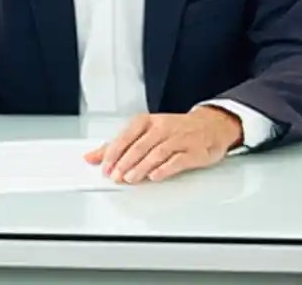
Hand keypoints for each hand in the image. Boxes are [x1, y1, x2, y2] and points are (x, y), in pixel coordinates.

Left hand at [84, 107, 242, 183]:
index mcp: (147, 122)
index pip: (126, 136)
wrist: (210, 126)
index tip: (104, 167)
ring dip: (141, 167)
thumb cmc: (174, 129)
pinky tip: (155, 176)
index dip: (113, 152)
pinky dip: (165, 168)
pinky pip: (177, 160)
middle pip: (140, 146)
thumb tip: (91, 157)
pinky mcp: (193, 151)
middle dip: (125, 162)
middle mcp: (162, 128)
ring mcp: (179, 139)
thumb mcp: (144, 132)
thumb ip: (118, 146)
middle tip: (116, 176)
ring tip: (131, 179)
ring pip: (156, 153)